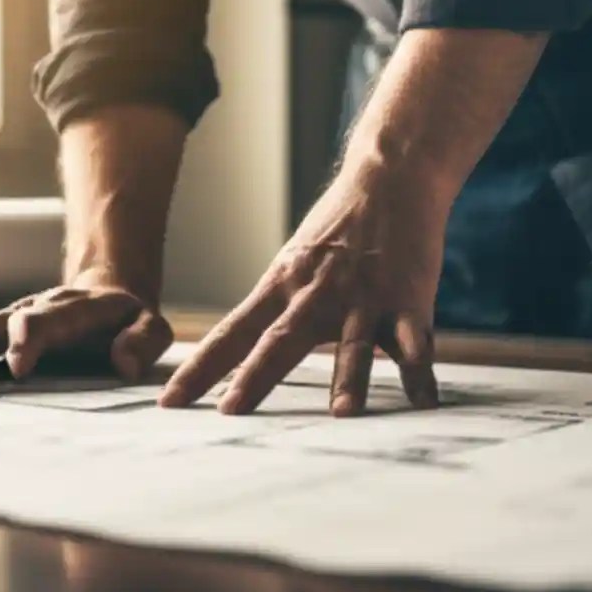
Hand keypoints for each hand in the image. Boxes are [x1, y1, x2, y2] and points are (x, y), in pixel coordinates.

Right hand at [0, 269, 172, 386]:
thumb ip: (143, 341)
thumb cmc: (127, 320)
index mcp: (65, 312)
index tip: (17, 370)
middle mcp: (26, 312)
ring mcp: (4, 322)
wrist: (105, 292)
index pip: (38, 320)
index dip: (24, 340)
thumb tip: (123, 364)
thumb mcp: (151, 326)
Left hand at [160, 163, 444, 416]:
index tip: (170, 401)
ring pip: (352, 343)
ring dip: (348, 378)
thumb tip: (244, 355)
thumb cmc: (337, 229)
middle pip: (279, 340)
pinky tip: (422, 402)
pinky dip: (420, 373)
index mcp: (280, 286)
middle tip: (229, 412)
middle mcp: (316, 293)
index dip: (199, 368)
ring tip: (341, 413)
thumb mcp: (294, 262)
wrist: (390, 178)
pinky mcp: (407, 297)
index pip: (230, 333)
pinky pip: (415, 342)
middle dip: (254, 377)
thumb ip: (277, 310)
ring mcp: (363, 296)